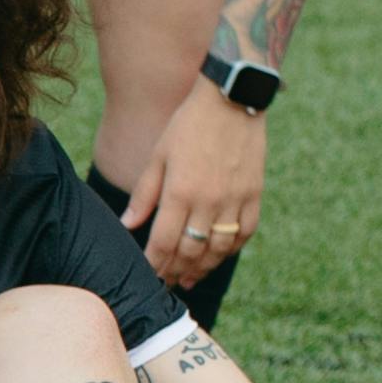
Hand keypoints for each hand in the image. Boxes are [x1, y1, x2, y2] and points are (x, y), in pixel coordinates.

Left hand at [117, 81, 270, 285]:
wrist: (233, 99)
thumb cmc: (188, 124)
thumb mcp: (159, 155)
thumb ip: (144, 194)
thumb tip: (127, 226)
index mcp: (180, 192)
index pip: (163, 243)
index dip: (155, 266)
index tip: (148, 276)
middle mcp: (208, 201)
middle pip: (190, 252)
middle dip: (176, 272)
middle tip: (167, 284)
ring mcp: (234, 200)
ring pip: (218, 249)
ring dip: (203, 268)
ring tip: (190, 278)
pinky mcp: (254, 194)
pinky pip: (244, 233)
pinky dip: (231, 249)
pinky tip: (219, 255)